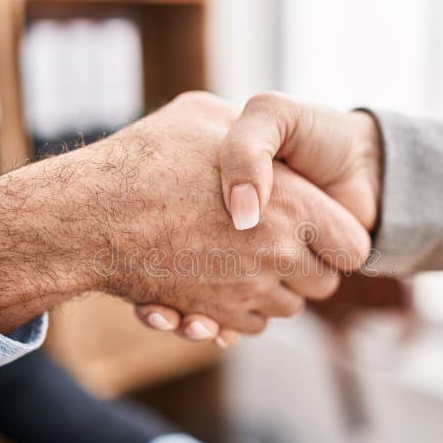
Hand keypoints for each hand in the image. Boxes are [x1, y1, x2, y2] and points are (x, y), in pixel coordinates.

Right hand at [0, 92, 369, 335]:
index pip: (353, 247)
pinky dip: (243, 309)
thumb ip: (248, 136)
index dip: (340, 237)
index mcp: (293, 207)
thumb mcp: (205, 117)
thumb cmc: (149, 160)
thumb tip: (260, 146)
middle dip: (308, 266)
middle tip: (280, 240)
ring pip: (286, 309)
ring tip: (243, 255)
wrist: (89, 217)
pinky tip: (217, 277)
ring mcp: (246, 293)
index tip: (319, 226)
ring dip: (275, 289)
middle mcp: (277, 257)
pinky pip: (249, 325)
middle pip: (323, 284)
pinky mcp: (215, 316)